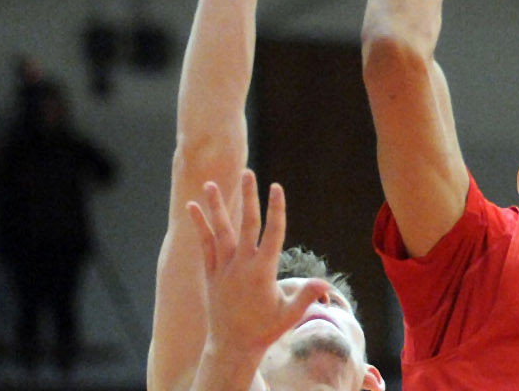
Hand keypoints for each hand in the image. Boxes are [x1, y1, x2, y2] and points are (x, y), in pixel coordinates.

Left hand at [185, 169, 330, 356]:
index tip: (277, 187)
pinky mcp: (211, 273)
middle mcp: (241, 265)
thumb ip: (307, 295)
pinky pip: (205, 244)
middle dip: (248, 197)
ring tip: (210, 183)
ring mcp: (224, 268)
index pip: (273, 232)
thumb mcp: (290, 314)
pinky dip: (199, 225)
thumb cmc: (265, 329)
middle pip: (246, 223)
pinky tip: (192, 207)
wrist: (232, 346)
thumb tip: (325, 284)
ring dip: (216, 205)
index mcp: (263, 270)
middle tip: (247, 172)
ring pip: (220, 230)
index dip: (276, 208)